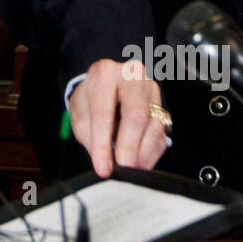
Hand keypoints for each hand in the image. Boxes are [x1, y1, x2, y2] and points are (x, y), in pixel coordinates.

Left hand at [69, 58, 168, 175]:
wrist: (105, 87)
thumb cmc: (90, 100)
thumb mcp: (80, 115)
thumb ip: (90, 137)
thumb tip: (106, 163)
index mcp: (105, 73)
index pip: (104, 112)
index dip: (102, 143)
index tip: (102, 167)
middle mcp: (132, 76)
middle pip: (136, 114)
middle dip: (129, 147)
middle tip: (122, 168)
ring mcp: (150, 89)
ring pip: (153, 126)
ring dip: (141, 153)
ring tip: (128, 168)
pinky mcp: (162, 105)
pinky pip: (160, 134)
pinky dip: (149, 153)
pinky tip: (137, 161)